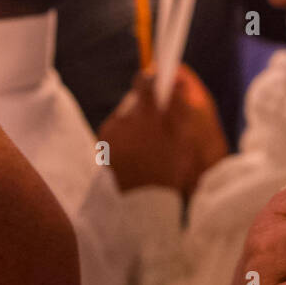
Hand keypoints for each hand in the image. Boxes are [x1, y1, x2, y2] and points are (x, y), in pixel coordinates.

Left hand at [98, 65, 227, 198]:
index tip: (157, 83)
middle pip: (134, 103)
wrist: (143, 205)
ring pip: (125, 118)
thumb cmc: (168, 171)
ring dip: (136, 124)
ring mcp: (109, 134)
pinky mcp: (102, 146)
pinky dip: (127, 138)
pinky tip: (137, 154)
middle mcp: (122, 121)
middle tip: (160, 127)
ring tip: (149, 146)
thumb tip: (177, 79)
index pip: (144, 83)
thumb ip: (179, 106)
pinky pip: (117, 133)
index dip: (152, 80)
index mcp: (145, 117)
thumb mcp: (182, 138)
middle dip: (146, 109)